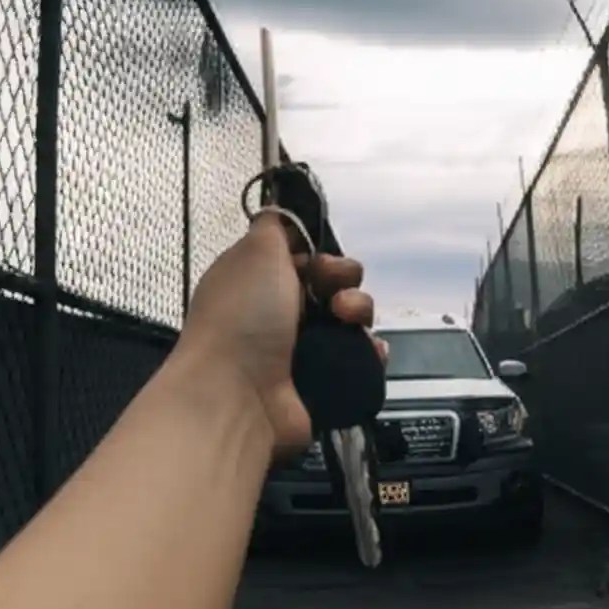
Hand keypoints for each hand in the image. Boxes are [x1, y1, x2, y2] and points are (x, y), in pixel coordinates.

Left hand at [176, 212, 385, 456]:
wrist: (238, 396)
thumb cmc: (243, 317)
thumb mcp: (254, 252)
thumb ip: (273, 226)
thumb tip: (280, 212)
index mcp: (256, 280)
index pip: (302, 257)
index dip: (318, 252)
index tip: (316, 258)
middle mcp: (277, 315)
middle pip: (331, 284)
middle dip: (344, 279)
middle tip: (332, 292)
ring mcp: (300, 351)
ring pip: (349, 320)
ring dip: (359, 312)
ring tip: (346, 321)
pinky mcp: (321, 383)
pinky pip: (358, 360)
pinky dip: (369, 352)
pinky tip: (370, 350)